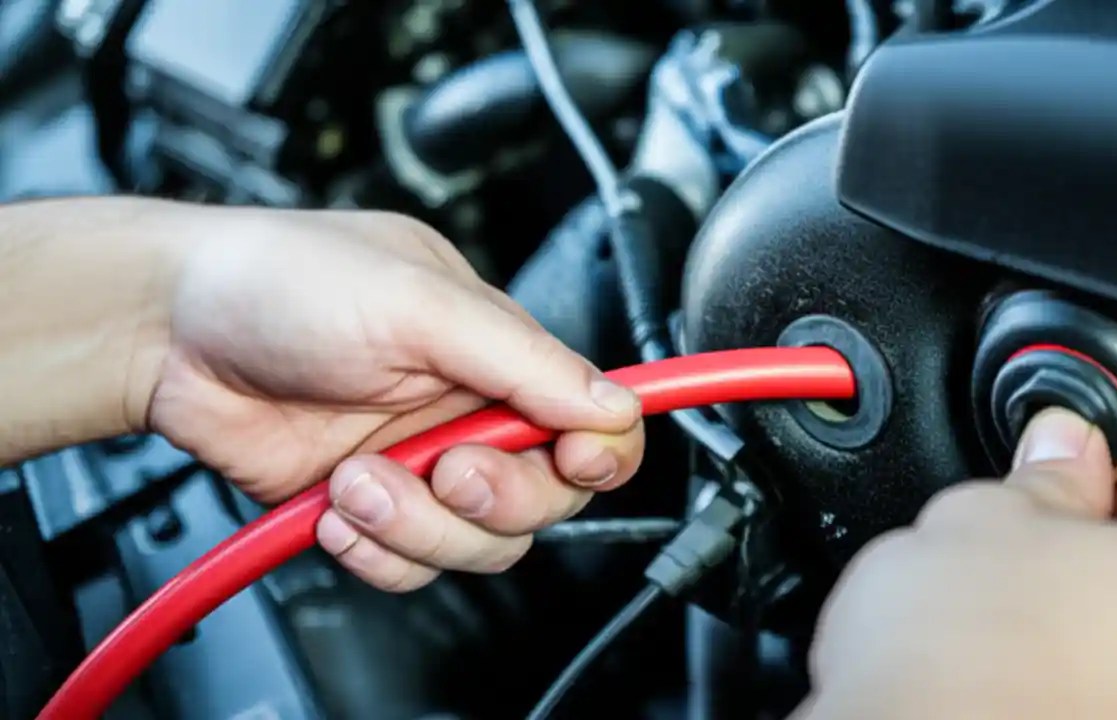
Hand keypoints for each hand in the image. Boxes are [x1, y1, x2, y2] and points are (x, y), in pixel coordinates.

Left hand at [146, 203, 644, 590]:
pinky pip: (411, 564)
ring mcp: (420, 463)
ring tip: (357, 478)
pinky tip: (332, 505)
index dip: (600, 449)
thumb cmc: (280, 281)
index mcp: (499, 349)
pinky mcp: (370, 509)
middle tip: (444, 466)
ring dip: (418, 523)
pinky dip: (376, 549)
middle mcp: (469, 410)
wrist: (167, 331)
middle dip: (497, 496)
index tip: (575, 459)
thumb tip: (611, 401)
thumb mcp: (416, 301)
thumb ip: (522, 358)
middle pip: (546, 496)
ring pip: (480, 543)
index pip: (595, 415)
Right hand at [798, 409, 1116, 719]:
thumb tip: (1062, 447)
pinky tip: (961, 683)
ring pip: (1106, 659)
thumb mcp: (982, 517)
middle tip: (1000, 545)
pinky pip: (1068, 709)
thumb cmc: (955, 666)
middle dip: (1072, 563)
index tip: (1063, 476)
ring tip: (962, 623)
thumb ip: (1042, 477)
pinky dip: (1025, 693)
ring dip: (1047, 634)